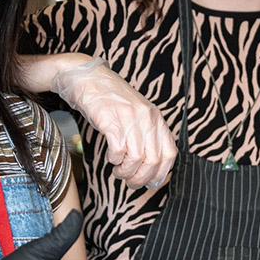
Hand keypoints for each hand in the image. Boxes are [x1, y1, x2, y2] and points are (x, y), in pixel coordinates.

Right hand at [51, 57, 176, 187]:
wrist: (89, 78)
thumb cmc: (112, 100)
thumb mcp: (137, 115)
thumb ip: (147, 135)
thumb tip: (151, 167)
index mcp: (156, 118)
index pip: (170, 153)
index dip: (160, 173)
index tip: (149, 181)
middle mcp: (147, 118)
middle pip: (153, 160)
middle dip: (140, 177)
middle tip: (130, 180)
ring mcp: (130, 118)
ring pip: (136, 158)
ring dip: (125, 171)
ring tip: (118, 169)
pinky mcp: (112, 120)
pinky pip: (118, 150)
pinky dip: (114, 160)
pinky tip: (111, 156)